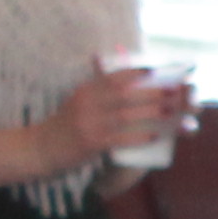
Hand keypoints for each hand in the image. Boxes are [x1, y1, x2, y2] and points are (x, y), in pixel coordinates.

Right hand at [56, 62, 190, 172]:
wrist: (42, 147)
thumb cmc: (67, 124)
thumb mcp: (79, 100)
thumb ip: (98, 88)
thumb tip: (122, 73)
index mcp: (87, 90)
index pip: (113, 76)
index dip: (135, 72)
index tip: (155, 71)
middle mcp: (87, 103)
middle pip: (125, 94)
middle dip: (152, 92)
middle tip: (174, 91)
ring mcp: (89, 123)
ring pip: (126, 116)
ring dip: (152, 113)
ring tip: (172, 112)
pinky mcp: (92, 143)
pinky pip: (120, 138)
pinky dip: (139, 136)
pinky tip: (156, 135)